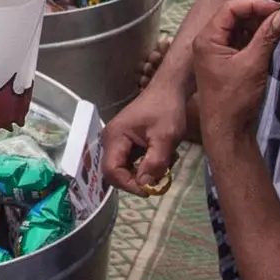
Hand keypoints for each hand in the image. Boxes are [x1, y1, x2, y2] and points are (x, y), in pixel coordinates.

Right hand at [102, 80, 189, 195]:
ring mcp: (117, 141)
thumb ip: (154, 163)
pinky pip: (132, 161)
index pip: (111, 171)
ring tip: (166, 161)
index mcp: (115, 137)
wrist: (169, 90)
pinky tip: (163, 154)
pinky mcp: (126, 142)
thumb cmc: (166, 110)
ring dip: (146, 171)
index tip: (150, 190)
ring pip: (126, 168)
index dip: (128, 184)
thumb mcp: (165, 137)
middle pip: (116, 172)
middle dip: (139, 179)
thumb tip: (145, 185)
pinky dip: (147, 163)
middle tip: (161, 177)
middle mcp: (110, 140)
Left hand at [190, 0, 279, 145]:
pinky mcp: (227, 61)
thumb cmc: (235, 99)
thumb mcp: (254, 65)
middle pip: (234, 15)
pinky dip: (257, 37)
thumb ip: (267, 37)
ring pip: (239, 28)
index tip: (277, 8)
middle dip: (259, 13)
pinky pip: (241, 41)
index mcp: (207, 39)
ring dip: (259, 25)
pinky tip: (272, 37)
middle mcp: (208, 41)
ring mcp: (217, 51)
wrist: (227, 131)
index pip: (230, 8)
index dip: (255, 4)